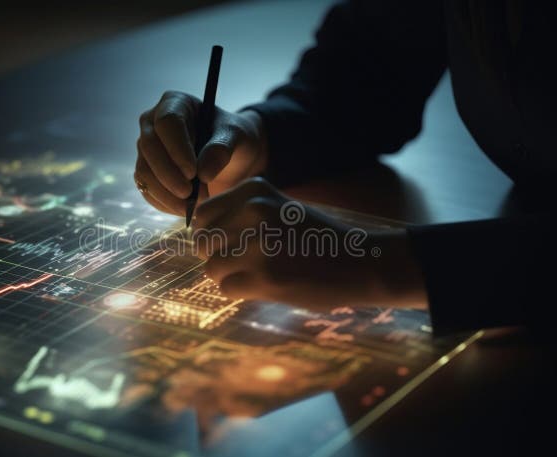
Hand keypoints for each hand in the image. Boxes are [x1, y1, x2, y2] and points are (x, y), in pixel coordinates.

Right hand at [135, 91, 267, 215]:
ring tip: (193, 205)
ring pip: (143, 171)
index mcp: (175, 103)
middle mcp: (153, 123)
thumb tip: (202, 173)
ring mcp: (147, 149)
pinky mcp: (146, 172)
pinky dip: (164, 203)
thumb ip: (222, 149)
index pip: (167, 122)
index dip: (177, 149)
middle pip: (149, 146)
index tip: (193, 173)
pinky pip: (146, 189)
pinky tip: (184, 209)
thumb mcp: (237, 138)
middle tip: (190, 195)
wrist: (231, 158)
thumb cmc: (234, 139)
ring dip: (165, 193)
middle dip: (168, 175)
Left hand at [192, 177, 427, 309]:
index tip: (232, 244)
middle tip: (246, 264)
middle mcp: (253, 211)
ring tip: (258, 275)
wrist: (361, 262)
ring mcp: (258, 244)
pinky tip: (267, 287)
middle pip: (203, 243)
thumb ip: (241, 214)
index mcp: (255, 191)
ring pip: (211, 268)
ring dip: (230, 277)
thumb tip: (195, 235)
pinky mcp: (265, 277)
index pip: (203, 214)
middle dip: (218, 257)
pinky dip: (242, 293)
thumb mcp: (278, 210)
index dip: (212, 234)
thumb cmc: (315, 240)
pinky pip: (227, 289)